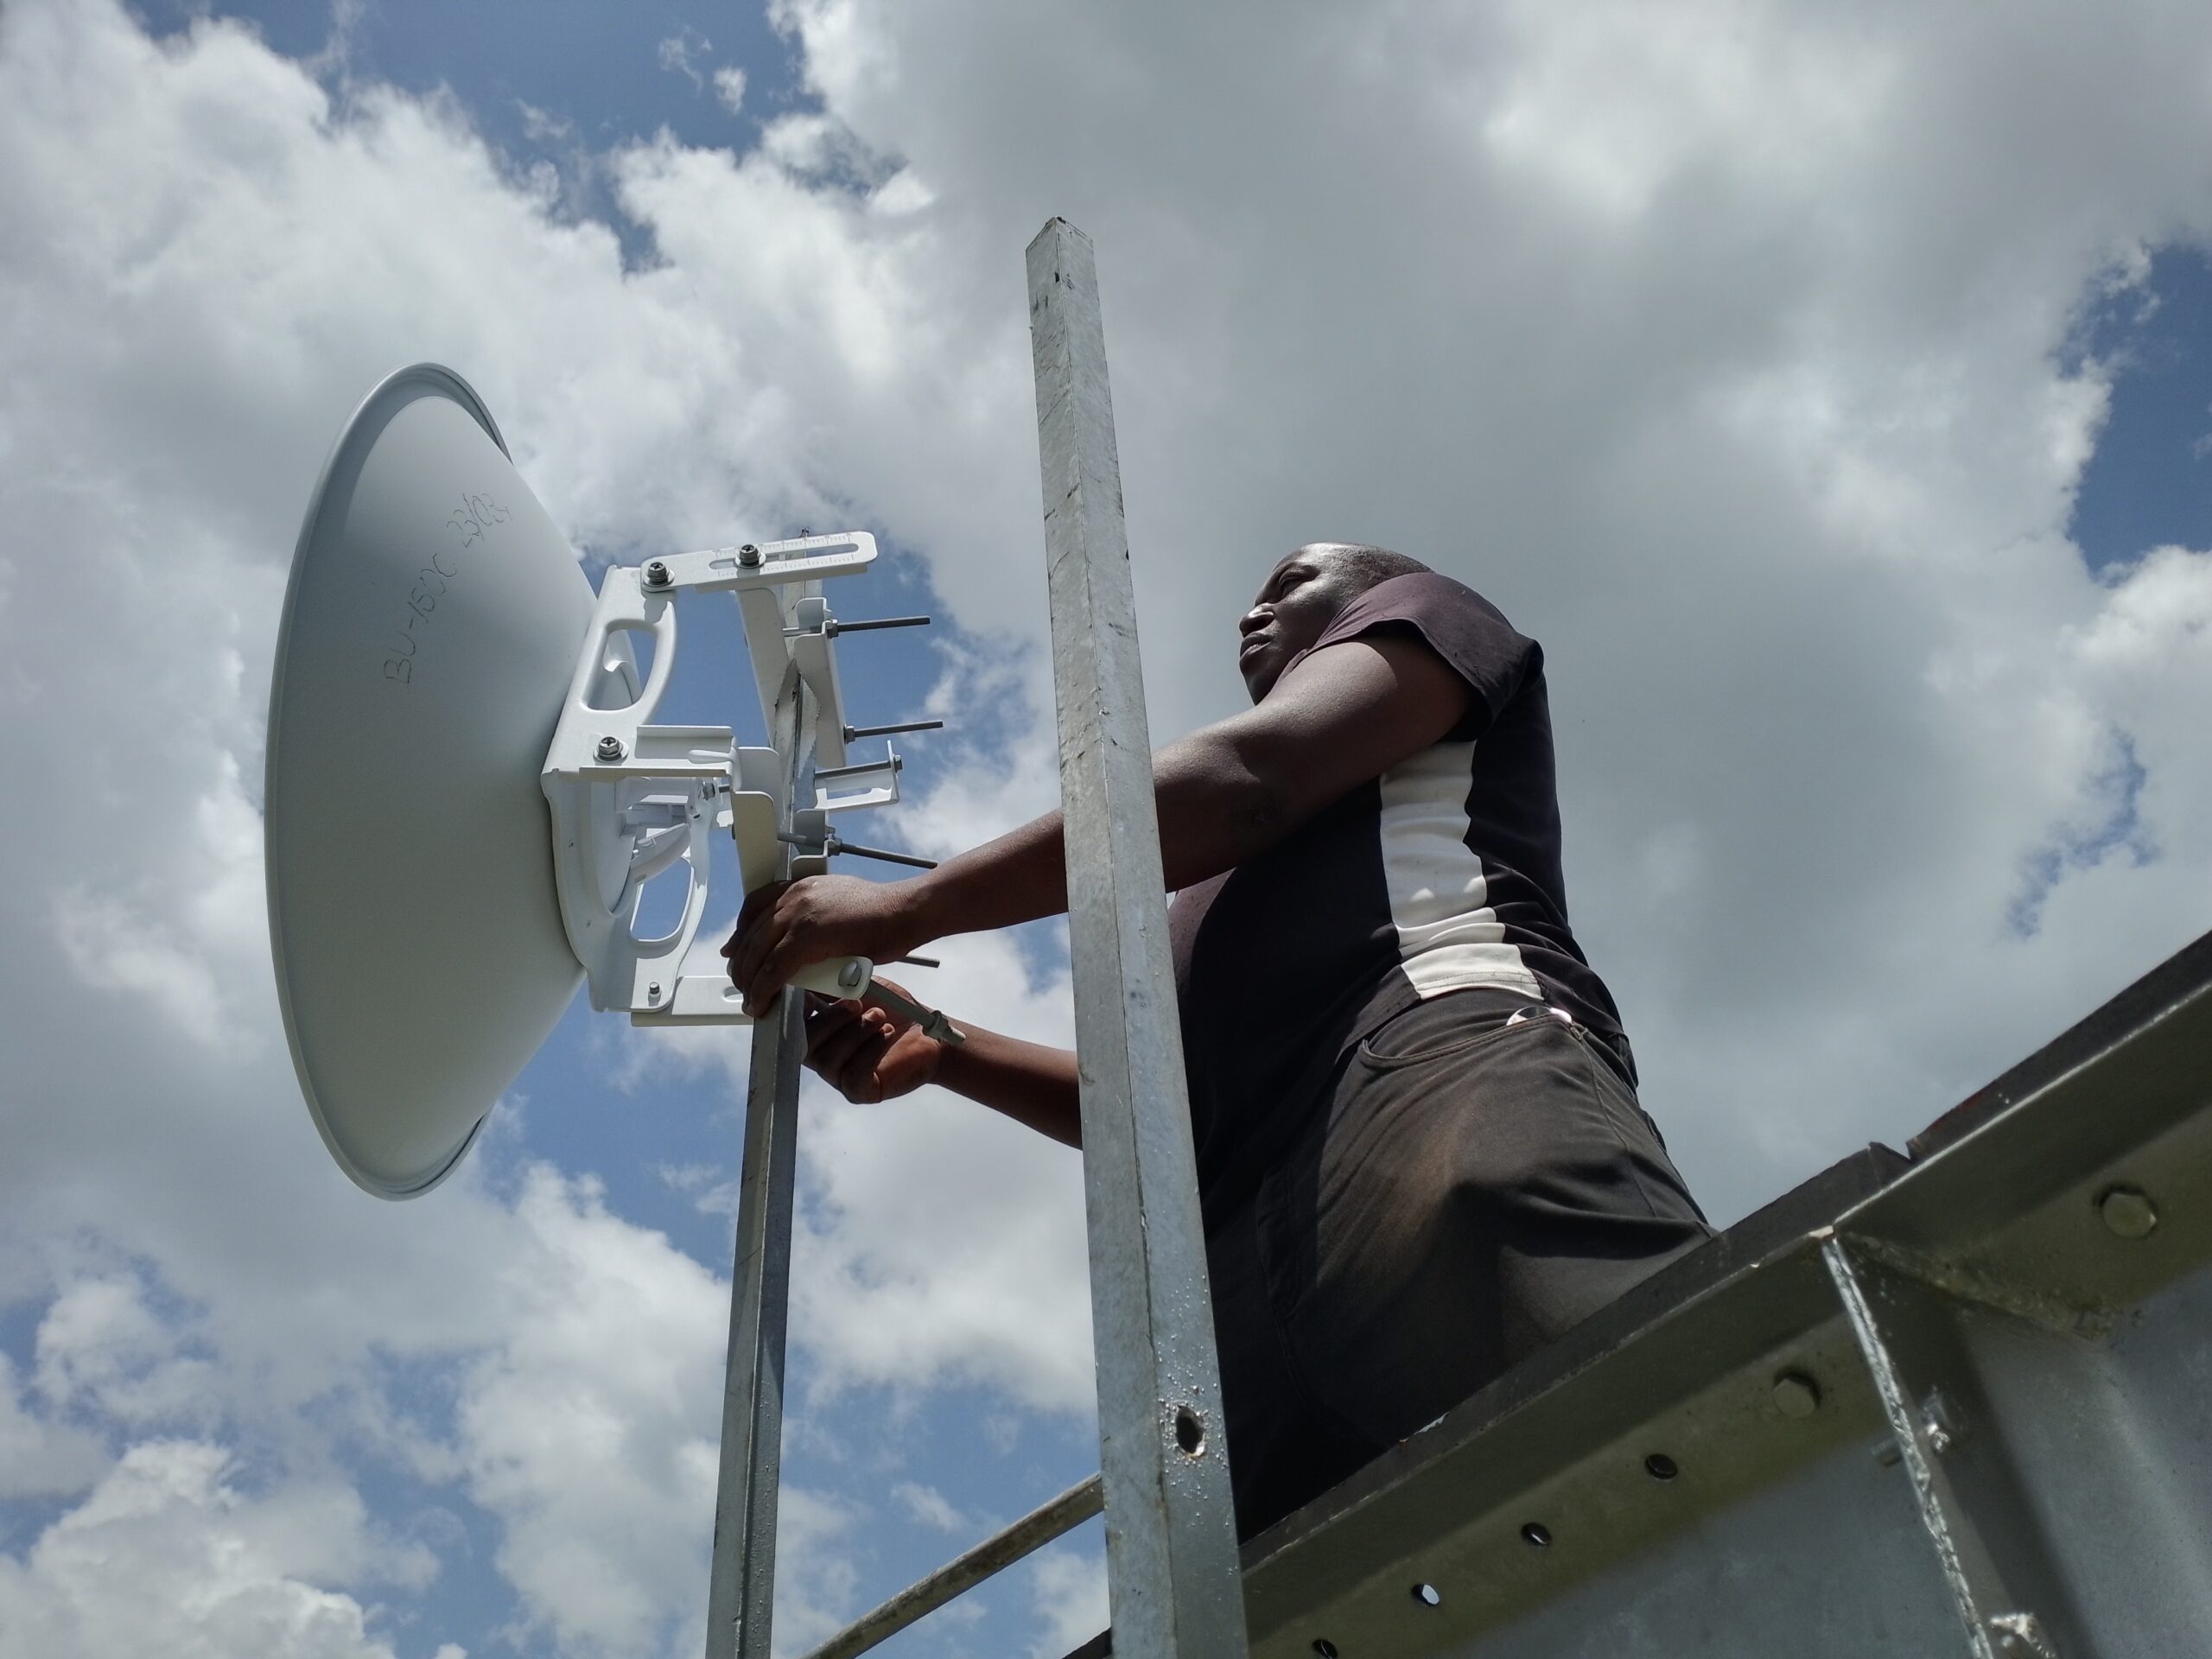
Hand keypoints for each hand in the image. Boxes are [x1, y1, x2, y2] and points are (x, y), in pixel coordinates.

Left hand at [722, 874, 927, 1014]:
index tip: (735, 951)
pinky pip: (773, 969)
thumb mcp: (837, 904)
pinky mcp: (806, 937)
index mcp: (799, 887)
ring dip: (749, 981)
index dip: (740, 934)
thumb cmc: (881, 914)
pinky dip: (763, 989)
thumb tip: (798, 941)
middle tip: (744, 985)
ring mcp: (798, 914)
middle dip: (742, 964)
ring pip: (757, 953)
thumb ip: (812, 918)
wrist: (904, 912)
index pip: (754, 907)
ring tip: (753, 1000)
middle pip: (750, 934)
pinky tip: (761, 1002)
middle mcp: (793, 896)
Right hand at [802, 981, 945, 1103]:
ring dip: (856, 1032)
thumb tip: (802, 971)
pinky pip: (852, 1075)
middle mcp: (822, 1057)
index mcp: (817, 1032)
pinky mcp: (860, 1091)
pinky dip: (870, 1050)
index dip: (795, 1011)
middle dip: (830, 1020)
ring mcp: (839, 1077)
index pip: (790, 1028)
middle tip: (857, 1003)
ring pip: (828, 1061)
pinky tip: (886, 1034)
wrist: (928, 1032)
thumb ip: (831, 982)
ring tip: (880, 1017)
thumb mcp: (860, 986)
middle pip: (805, 1046)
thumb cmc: (893, 1008)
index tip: (811, 993)